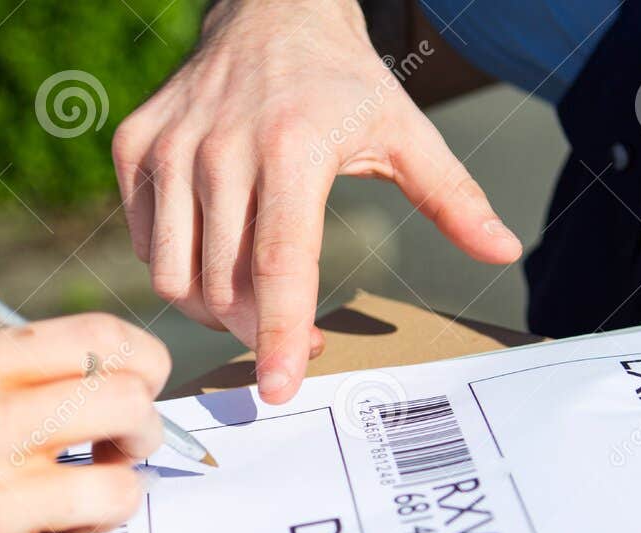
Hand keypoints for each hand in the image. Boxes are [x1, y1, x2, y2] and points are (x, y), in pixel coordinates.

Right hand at [0, 313, 169, 532]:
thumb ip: (11, 380)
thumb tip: (119, 384)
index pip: (100, 341)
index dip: (143, 368)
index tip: (140, 391)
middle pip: (128, 407)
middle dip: (144, 435)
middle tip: (120, 456)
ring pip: (119, 494)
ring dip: (103, 511)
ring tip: (59, 515)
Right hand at [112, 0, 520, 402]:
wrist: (269, 9)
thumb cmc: (339, 81)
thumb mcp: (404, 130)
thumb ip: (453, 197)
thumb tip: (505, 249)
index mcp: (293, 146)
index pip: (279, 264)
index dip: (278, 334)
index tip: (280, 388)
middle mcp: (221, 147)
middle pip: (225, 285)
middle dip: (259, 331)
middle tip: (297, 333)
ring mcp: (170, 147)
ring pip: (175, 276)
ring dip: (213, 311)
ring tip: (252, 299)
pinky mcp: (136, 147)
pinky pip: (147, 245)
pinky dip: (178, 270)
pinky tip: (215, 254)